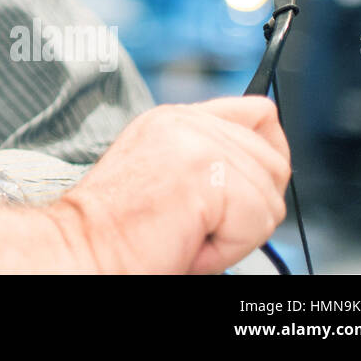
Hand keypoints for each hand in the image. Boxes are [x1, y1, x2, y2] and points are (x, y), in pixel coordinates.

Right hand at [60, 96, 290, 273]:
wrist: (85, 247)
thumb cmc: (121, 229)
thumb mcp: (169, 178)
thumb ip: (209, 155)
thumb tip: (267, 161)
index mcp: (175, 118)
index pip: (259, 113)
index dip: (267, 156)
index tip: (242, 191)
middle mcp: (185, 120)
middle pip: (275, 163)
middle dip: (248, 209)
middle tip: (198, 223)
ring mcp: (195, 141)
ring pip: (269, 198)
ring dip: (235, 232)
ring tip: (187, 232)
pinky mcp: (205, 172)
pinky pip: (256, 221)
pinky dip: (229, 247)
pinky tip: (188, 240)